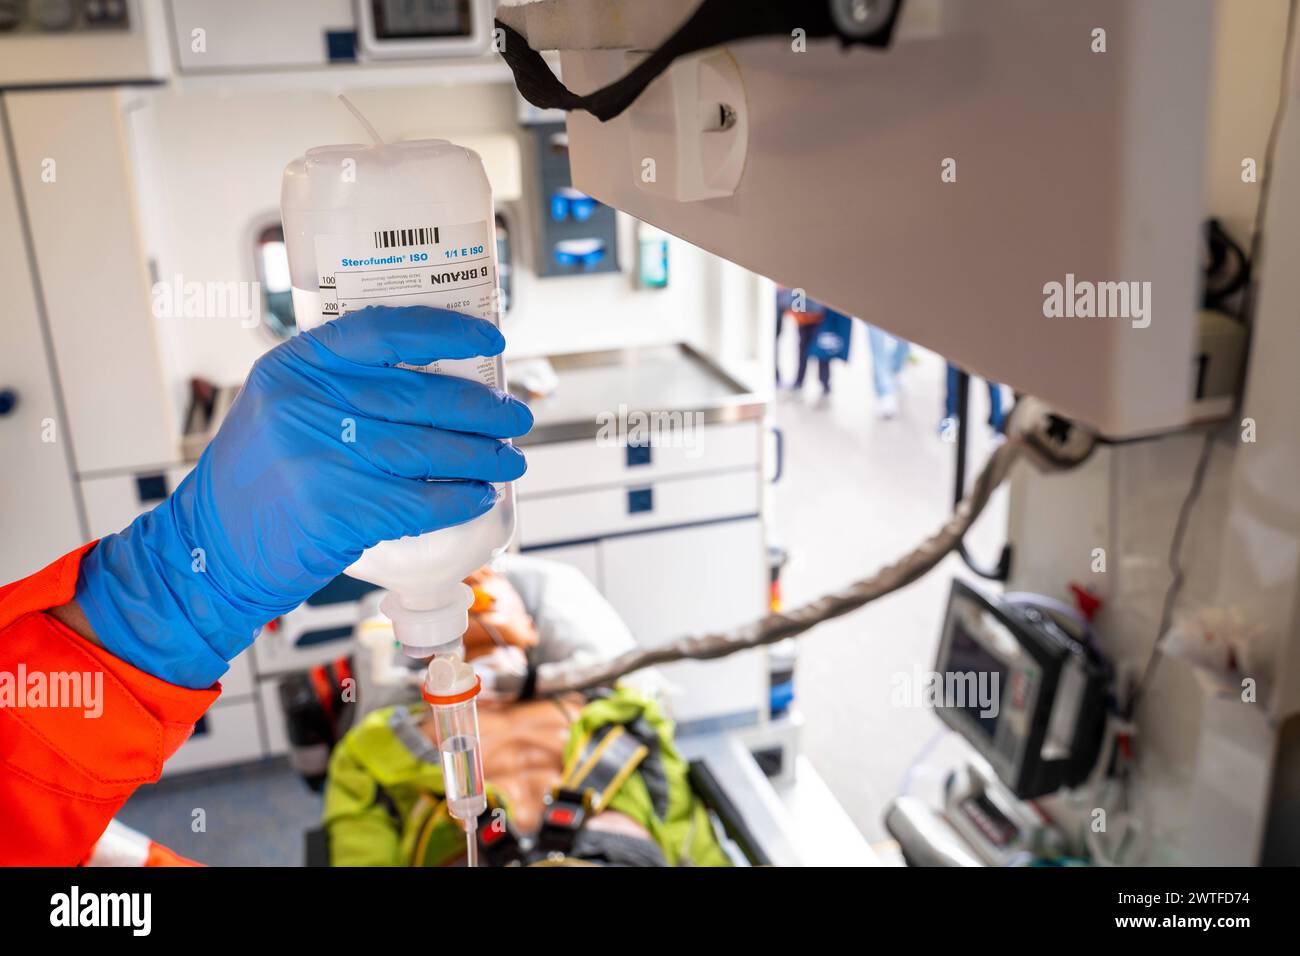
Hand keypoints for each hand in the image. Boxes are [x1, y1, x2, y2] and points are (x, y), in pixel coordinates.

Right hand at [74, 306, 532, 687]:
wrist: (211, 547)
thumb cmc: (259, 476)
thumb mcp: (284, 406)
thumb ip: (344, 385)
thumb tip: (438, 377)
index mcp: (297, 366)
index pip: (384, 331)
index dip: (445, 332)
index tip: (490, 341)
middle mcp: (307, 404)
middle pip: (420, 396)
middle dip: (482, 409)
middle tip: (515, 417)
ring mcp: (321, 458)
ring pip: (428, 449)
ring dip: (483, 457)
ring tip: (510, 459)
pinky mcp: (338, 511)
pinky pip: (419, 502)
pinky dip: (459, 501)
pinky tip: (479, 497)